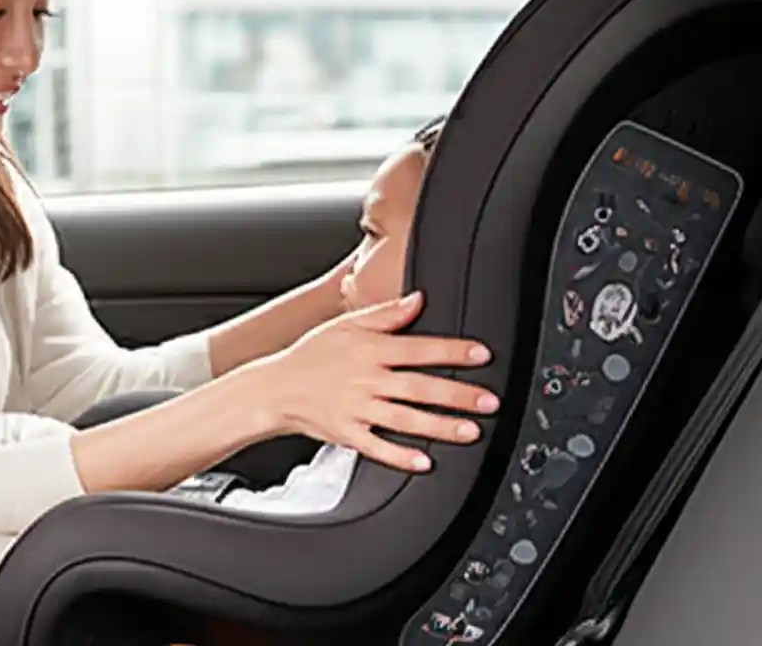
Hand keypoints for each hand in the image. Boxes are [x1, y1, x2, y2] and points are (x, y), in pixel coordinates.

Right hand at [245, 291, 497, 472]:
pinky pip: (377, 447)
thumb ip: (385, 315)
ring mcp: (356, 409)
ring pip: (404, 418)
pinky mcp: (346, 434)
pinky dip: (400, 456)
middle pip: (418, 386)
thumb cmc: (310, 356)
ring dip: (439, 426)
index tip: (481, 354)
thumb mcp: (345, 325)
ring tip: (470, 431)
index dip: (452, 351)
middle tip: (489, 401)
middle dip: (457, 394)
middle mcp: (366, 379)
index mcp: (370, 350)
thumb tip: (418, 300)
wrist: (273, 388)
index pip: (418, 348)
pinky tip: (424, 461)